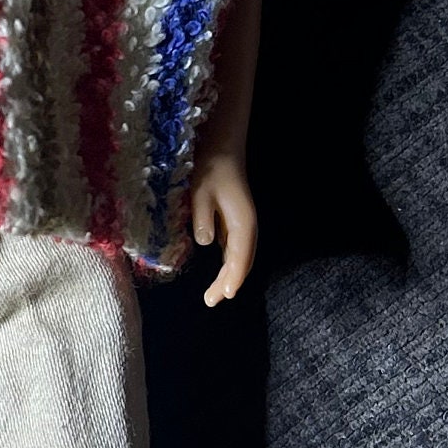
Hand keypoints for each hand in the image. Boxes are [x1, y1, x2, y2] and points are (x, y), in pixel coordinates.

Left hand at [191, 151, 256, 305]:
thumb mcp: (200, 192)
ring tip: (216, 294)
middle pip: (242, 261)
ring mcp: (242, 223)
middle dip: (229, 283)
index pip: (239, 257)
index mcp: (243, 221)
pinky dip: (228, 264)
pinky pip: (234, 249)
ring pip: (239, 257)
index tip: (225, 296)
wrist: (221, 146)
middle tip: (211, 301)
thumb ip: (202, 218)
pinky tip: (220, 273)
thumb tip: (205, 243)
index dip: (232, 278)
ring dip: (229, 276)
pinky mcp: (235, 220)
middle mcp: (247, 226)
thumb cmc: (209, 167)